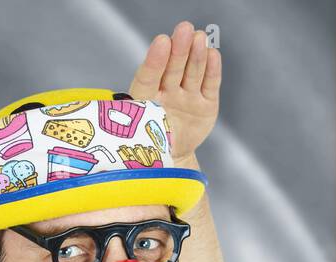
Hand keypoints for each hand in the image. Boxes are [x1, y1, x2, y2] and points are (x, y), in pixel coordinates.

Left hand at [128, 20, 221, 159]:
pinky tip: (212, 54)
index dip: (156, 60)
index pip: (149, 76)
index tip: (162, 42)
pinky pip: (209, 85)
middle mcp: (167, 93)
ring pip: (192, 73)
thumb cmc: (148, 143)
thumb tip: (122, 120)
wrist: (170, 159)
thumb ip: (136, 123)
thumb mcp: (138, 136)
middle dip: (179, 49)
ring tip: (200, 37)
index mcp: (146, 98)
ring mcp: (188, 97)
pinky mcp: (206, 105)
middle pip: (174, 69)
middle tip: (184, 29)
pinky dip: (212, 70)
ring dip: (196, 55)